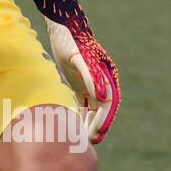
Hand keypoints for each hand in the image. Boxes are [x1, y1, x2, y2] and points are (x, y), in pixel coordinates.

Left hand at [45, 16, 120, 143]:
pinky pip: (83, 103)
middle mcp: (101, 82)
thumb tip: (102, 97)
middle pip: (102, 109)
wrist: (63, 28)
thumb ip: (91, 77)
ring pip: (93, 108)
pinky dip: (80, 114)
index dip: (104, 120)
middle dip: (97, 125)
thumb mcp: (79, 59)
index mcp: (106, 77)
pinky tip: (74, 126)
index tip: (98, 134)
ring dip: (89, 122)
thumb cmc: (72, 42)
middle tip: (90, 142)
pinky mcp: (80, 83)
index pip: (108, 104)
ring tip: (82, 139)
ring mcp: (91, 83)